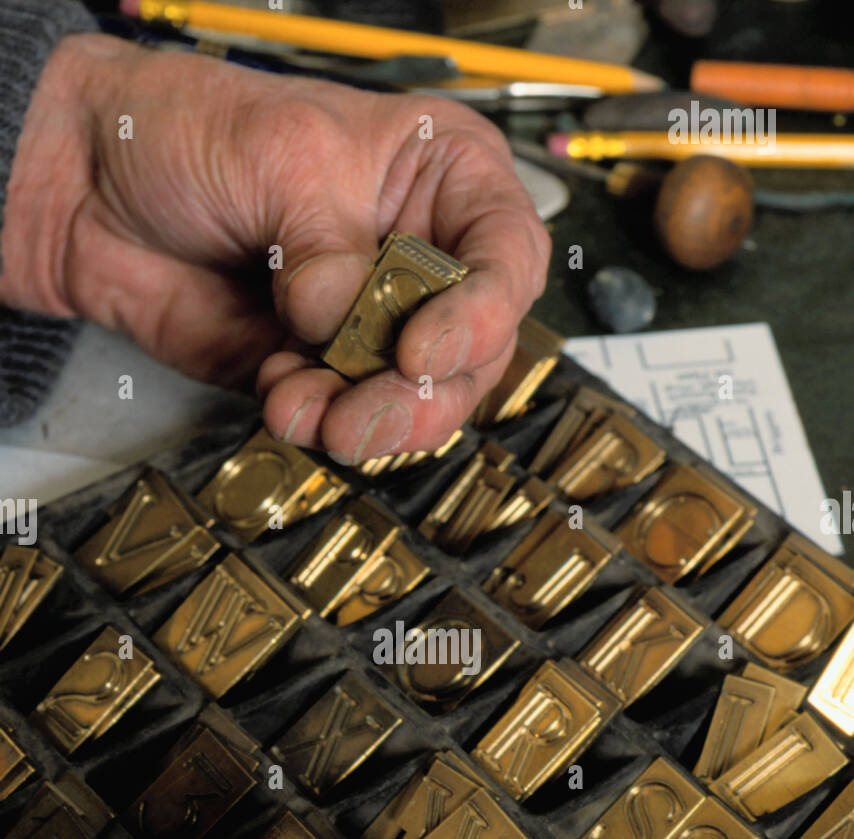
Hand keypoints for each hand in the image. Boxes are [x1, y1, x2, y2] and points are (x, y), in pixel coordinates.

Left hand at [0, 34, 550, 463]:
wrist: (92, 185)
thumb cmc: (191, 130)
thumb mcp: (280, 155)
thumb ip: (331, 246)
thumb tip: (343, 319)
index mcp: (440, 178)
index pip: (507, 256)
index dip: (481, 315)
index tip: (423, 350)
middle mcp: (420, 255)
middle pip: (473, 350)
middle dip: (421, 393)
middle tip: (363, 412)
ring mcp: (372, 320)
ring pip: (419, 400)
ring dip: (370, 420)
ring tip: (309, 411)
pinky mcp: (321, 369)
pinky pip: (346, 415)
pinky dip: (318, 420)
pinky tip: (279, 394)